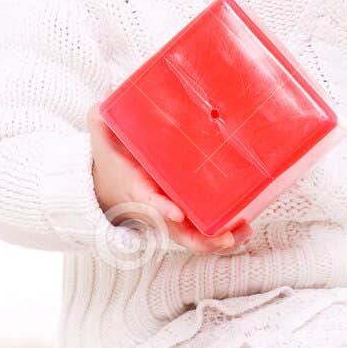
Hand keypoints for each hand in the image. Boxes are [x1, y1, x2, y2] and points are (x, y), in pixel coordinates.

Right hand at [86, 106, 251, 253]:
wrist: (110, 186)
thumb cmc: (114, 162)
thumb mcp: (102, 142)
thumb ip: (100, 123)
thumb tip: (101, 107)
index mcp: (138, 190)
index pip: (149, 203)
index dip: (162, 209)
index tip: (177, 213)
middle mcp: (158, 210)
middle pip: (180, 233)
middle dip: (203, 240)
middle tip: (225, 237)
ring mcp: (173, 217)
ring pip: (197, 237)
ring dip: (221, 240)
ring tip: (244, 230)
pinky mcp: (185, 217)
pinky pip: (204, 232)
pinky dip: (224, 234)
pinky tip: (246, 226)